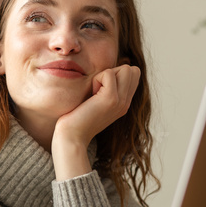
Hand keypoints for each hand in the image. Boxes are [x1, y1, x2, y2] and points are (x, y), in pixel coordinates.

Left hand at [51, 65, 140, 180]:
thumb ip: (105, 90)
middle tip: (98, 89)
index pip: (133, 74)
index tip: (101, 88)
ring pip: (126, 69)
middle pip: (132, 70)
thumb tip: (107, 72)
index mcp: (124, 103)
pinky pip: (109, 73)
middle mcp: (126, 103)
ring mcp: (121, 101)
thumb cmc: (76, 119)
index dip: (117, 74)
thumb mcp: (96, 102)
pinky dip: (97, 79)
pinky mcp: (111, 99)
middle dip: (113, 72)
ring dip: (106, 75)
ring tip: (95, 92)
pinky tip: (91, 95)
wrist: (72, 137)